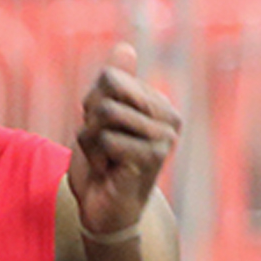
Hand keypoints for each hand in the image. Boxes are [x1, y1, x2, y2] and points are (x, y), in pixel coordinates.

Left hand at [69, 44, 180, 237]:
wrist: (104, 212)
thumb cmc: (102, 165)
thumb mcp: (100, 118)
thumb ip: (113, 84)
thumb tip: (125, 47)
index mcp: (159, 104)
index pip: (110, 78)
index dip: (93, 103)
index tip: (103, 130)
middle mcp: (169, 118)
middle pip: (107, 92)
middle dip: (91, 121)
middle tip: (103, 148)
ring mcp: (164, 138)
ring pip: (105, 113)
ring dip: (91, 139)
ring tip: (106, 159)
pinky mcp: (152, 157)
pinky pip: (106, 138)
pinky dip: (96, 156)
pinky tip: (109, 171)